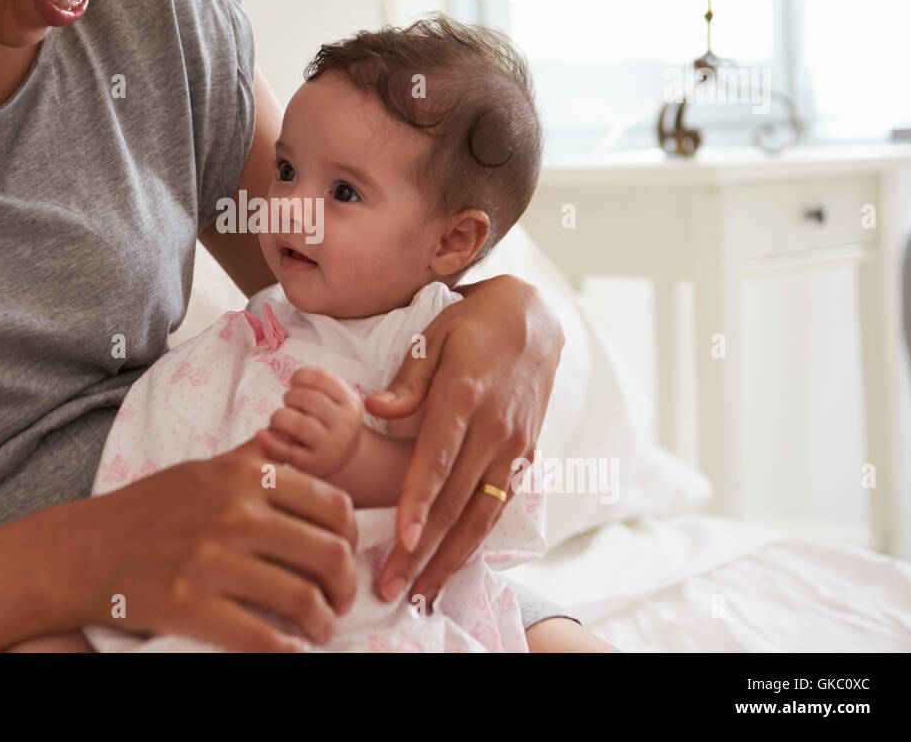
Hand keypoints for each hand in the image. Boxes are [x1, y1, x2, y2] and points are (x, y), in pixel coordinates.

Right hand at [76, 439, 358, 650]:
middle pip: (329, 554)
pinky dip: (288, 651)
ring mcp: (212, 560)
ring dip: (324, 623)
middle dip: (346, 587)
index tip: (343, 561)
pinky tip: (290, 651)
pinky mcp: (189, 606)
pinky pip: (262, 638)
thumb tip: (295, 450)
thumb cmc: (148, 509)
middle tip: (340, 602)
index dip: (351, 541)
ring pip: (305, 598)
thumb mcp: (204, 469)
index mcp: (245, 475)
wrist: (82, 550)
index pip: (333, 506)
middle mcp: (235, 513)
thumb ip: (253, 460)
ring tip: (319, 630)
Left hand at [256, 366, 364, 477]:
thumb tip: (294, 378)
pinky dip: (269, 441)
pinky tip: (261, 433)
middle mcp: (344, 426)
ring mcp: (329, 447)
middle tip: (289, 403)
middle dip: (291, 396)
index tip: (295, 381)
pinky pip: (286, 451)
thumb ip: (320, 386)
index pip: (322, 379)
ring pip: (298, 424)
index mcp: (351, 404)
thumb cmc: (331, 421)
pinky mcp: (312, 465)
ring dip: (280, 417)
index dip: (301, 375)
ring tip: (280, 419)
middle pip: (308, 399)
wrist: (344, 457)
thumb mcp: (338, 401)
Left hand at [364, 274, 562, 604]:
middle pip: (455, 501)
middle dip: (424, 550)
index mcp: (466, 398)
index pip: (437, 461)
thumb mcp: (434, 337)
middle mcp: (495, 431)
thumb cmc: (473, 325)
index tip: (401, 540)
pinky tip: (454, 564)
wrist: (535, 320)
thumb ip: (407, 380)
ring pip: (481, 515)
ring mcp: (514, 447)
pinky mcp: (525, 456)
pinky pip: (498, 507)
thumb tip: (375, 409)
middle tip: (394, 587)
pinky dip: (477, 540)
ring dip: (451, 558)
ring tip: (422, 592)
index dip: (419, 503)